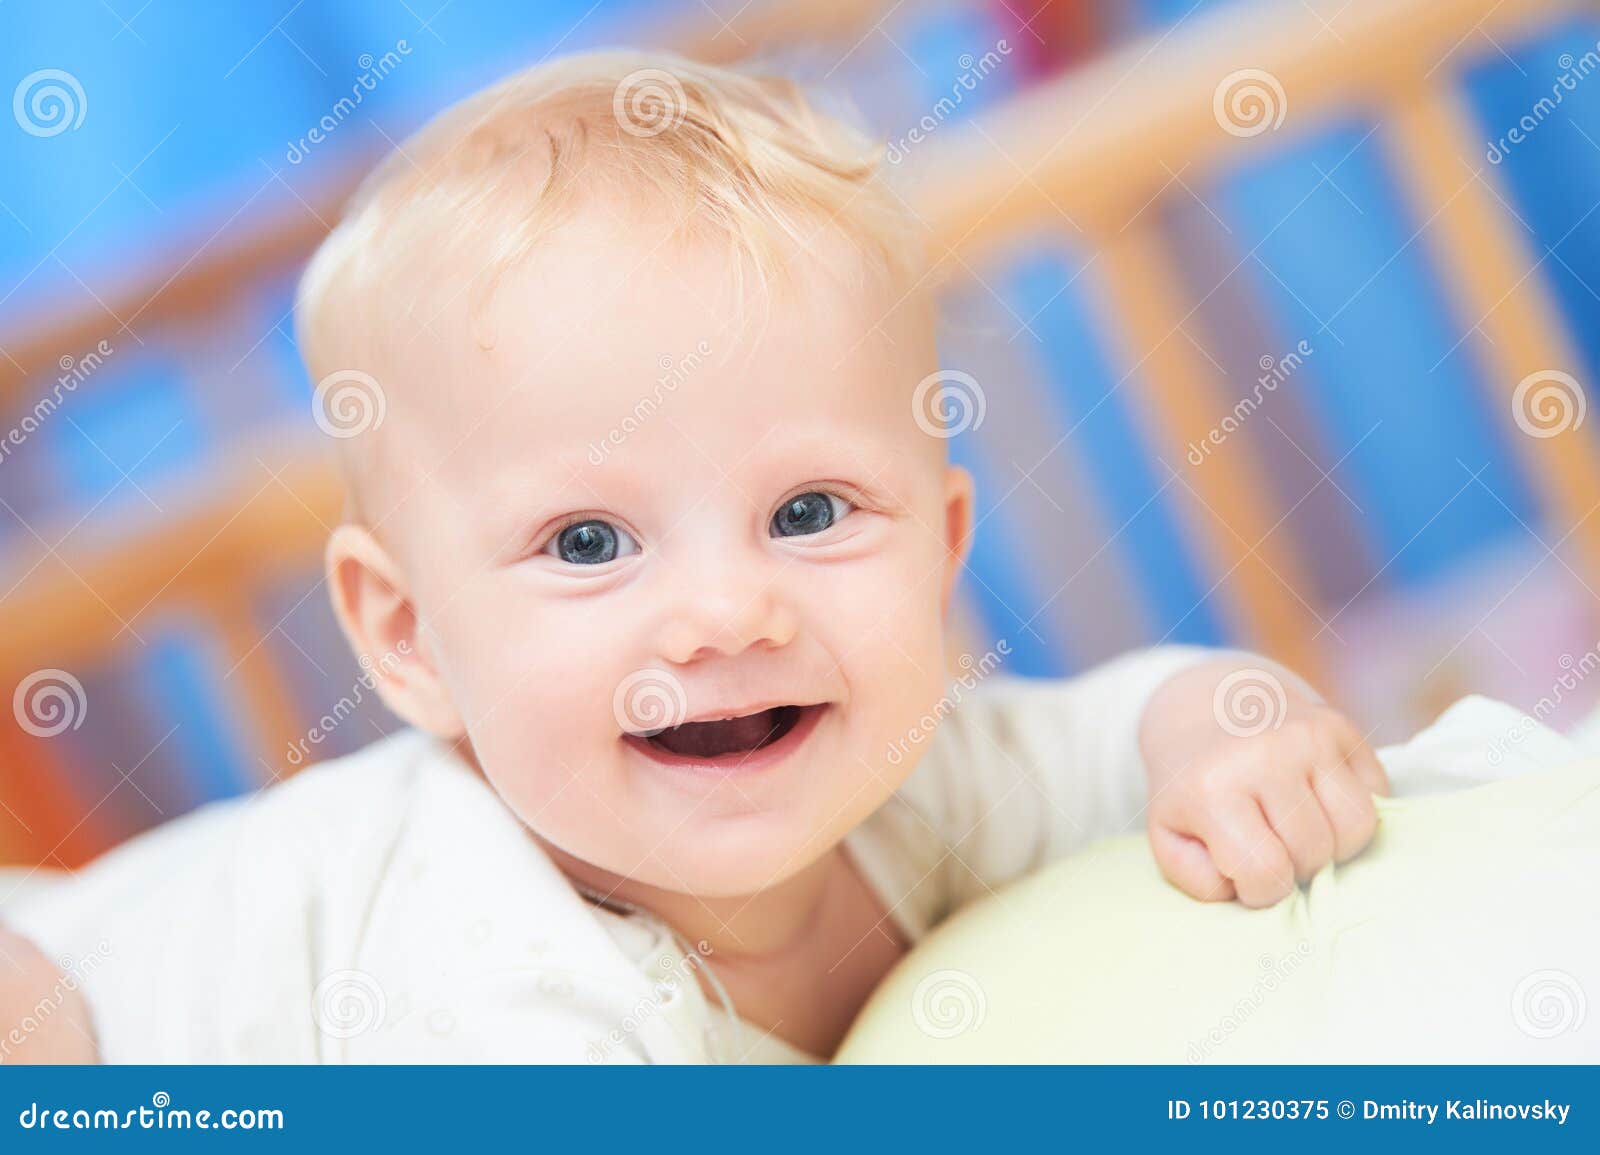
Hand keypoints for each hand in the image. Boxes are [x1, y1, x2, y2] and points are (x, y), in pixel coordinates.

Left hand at [1140, 664, 1388, 907]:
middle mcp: (1263, 756)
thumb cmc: (1188, 784)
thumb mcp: (1167, 834)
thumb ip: (1196, 878)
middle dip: (1298, 867)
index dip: (1262, 891)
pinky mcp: (1337, 724)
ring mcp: (1306, 735)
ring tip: (1300, 830)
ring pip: (1359, 825)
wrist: (1201, 705)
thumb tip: (1244, 891)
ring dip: (1334, 843)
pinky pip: (1376, 793)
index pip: (1267, 874)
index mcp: (1212, 788)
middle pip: (1316, 852)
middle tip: (1273, 847)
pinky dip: (1352, 809)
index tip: (1248, 875)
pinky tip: (1317, 799)